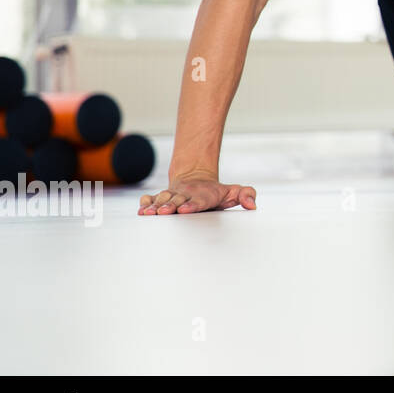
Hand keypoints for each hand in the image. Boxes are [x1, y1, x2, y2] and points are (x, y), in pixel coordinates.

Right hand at [139, 175, 256, 213]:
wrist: (196, 179)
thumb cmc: (215, 192)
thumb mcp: (233, 192)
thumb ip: (246, 195)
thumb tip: (252, 205)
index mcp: (203, 196)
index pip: (198, 201)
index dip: (192, 205)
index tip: (185, 210)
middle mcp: (186, 195)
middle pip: (177, 200)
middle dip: (170, 206)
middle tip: (164, 212)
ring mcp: (173, 195)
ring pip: (162, 199)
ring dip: (155, 206)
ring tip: (150, 213)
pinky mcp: (162, 197)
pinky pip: (151, 199)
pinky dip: (145, 203)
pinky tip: (141, 209)